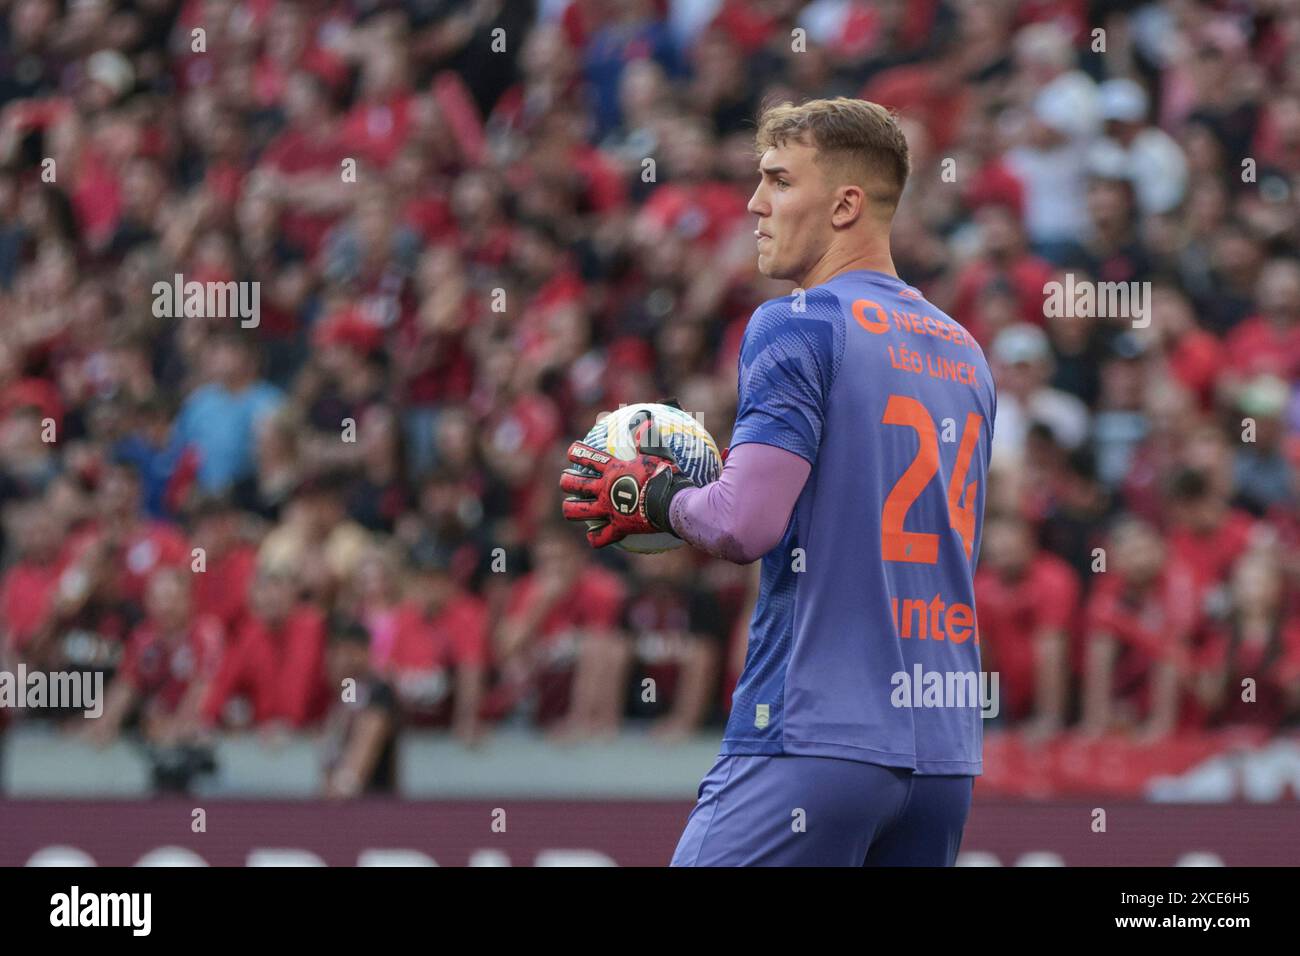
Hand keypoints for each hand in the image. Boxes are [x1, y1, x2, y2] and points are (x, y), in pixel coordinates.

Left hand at [559, 416, 691, 547]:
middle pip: (574, 484)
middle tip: (566, 480)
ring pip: (578, 511)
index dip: (576, 453)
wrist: (671, 503)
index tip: (570, 452)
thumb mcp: (657, 452)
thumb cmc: (665, 476)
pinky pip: (600, 537)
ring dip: (571, 509)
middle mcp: (605, 490)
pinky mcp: (618, 528)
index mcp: (613, 470)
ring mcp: (609, 510)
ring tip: (570, 507)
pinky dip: (596, 537)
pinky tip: (594, 536)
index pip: (588, 457)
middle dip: (567, 481)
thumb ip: (647, 435)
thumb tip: (643, 416)